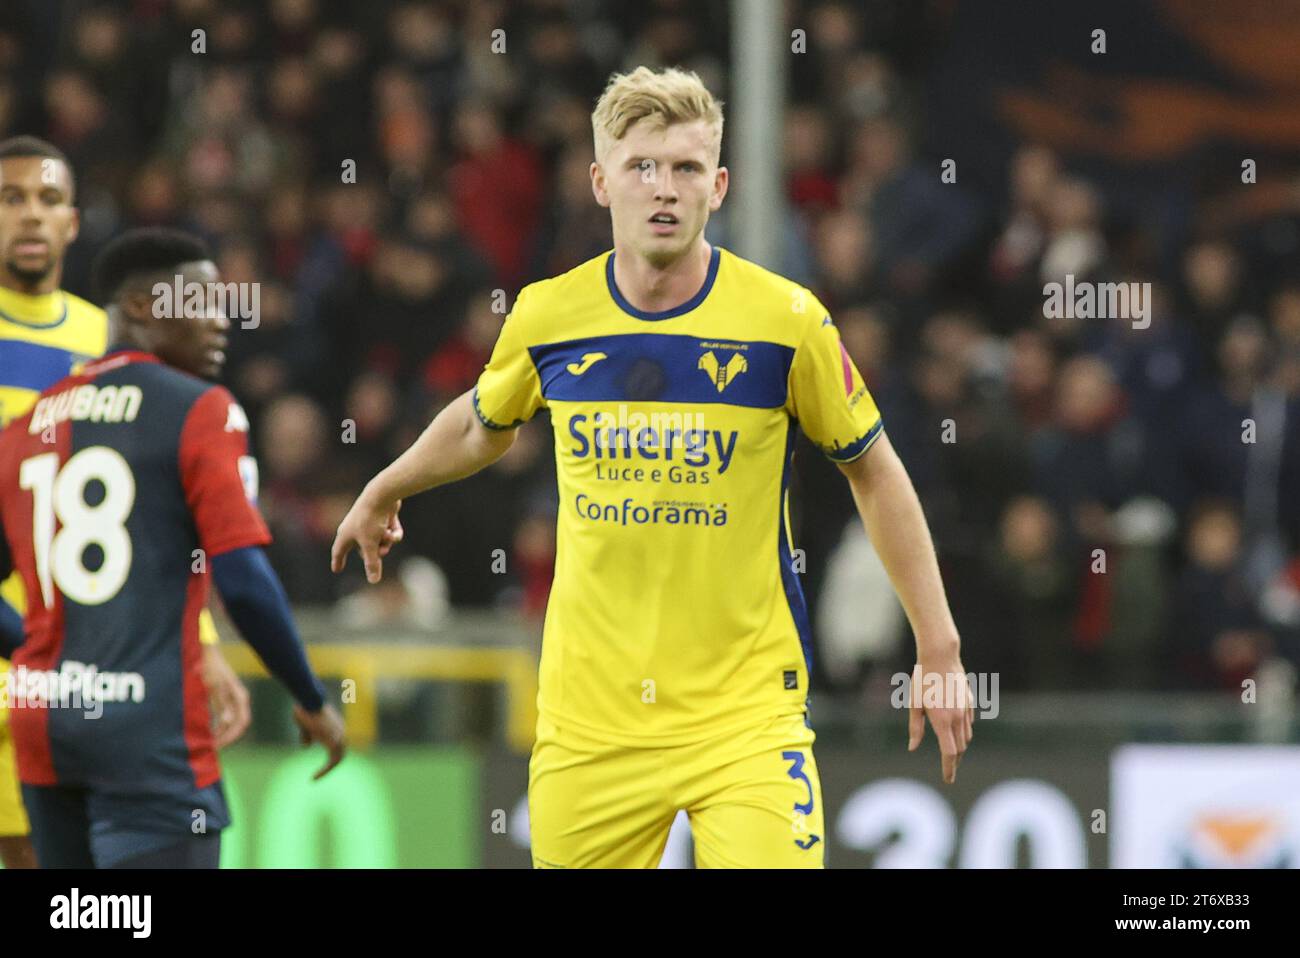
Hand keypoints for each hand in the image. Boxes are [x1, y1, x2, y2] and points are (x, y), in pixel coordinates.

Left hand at [201, 643, 250, 748]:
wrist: (207, 653)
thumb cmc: (210, 667)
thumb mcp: (213, 684)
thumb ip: (221, 702)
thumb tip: (227, 721)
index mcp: (240, 696)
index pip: (241, 722)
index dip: (231, 736)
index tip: (217, 745)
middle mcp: (239, 700)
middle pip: (238, 725)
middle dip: (227, 738)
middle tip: (211, 748)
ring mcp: (233, 700)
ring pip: (232, 723)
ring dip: (222, 734)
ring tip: (208, 743)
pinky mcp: (225, 699)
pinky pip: (225, 718)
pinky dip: (218, 726)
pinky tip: (208, 732)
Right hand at [293, 703, 345, 779]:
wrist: (309, 700)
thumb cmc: (306, 710)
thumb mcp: (306, 726)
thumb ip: (307, 736)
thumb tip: (307, 746)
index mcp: (336, 730)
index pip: (338, 749)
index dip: (329, 760)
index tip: (318, 767)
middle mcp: (341, 733)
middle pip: (340, 756)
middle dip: (329, 767)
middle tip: (317, 776)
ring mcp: (338, 736)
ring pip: (338, 759)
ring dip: (327, 770)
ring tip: (316, 777)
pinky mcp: (333, 740)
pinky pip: (333, 759)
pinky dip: (325, 770)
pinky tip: (314, 776)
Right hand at [330, 491, 402, 583]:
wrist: (381, 494)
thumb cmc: (370, 520)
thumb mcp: (370, 545)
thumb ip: (372, 563)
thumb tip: (373, 581)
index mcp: (345, 535)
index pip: (339, 552)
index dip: (338, 561)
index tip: (336, 569)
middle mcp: (355, 529)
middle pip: (366, 550)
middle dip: (376, 553)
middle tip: (381, 552)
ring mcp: (369, 522)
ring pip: (380, 542)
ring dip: (386, 542)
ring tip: (388, 537)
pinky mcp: (383, 517)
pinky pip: (389, 532)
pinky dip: (393, 533)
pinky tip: (395, 529)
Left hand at [907, 660, 973, 783]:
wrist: (941, 656)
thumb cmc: (922, 679)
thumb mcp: (914, 704)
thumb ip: (915, 728)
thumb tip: (912, 748)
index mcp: (942, 721)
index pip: (949, 753)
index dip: (949, 768)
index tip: (948, 779)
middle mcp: (957, 718)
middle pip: (959, 748)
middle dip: (954, 761)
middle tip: (949, 771)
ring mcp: (966, 710)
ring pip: (966, 737)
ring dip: (959, 747)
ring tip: (952, 754)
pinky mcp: (970, 702)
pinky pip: (969, 723)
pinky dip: (963, 732)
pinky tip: (957, 732)